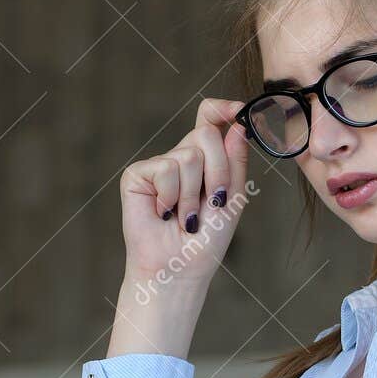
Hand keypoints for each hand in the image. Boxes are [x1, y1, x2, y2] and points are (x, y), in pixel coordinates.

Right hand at [119, 99, 250, 282]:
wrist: (179, 268)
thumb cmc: (206, 240)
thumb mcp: (233, 198)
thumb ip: (236, 161)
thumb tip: (238, 124)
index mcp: (205, 160)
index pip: (211, 120)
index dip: (223, 109)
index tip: (238, 110)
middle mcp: (180, 157)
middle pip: (205, 134)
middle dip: (218, 171)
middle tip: (214, 201)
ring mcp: (158, 165)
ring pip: (189, 155)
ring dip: (194, 194)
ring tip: (186, 218)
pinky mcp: (138, 174)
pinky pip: (166, 168)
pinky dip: (172, 196)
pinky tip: (164, 214)